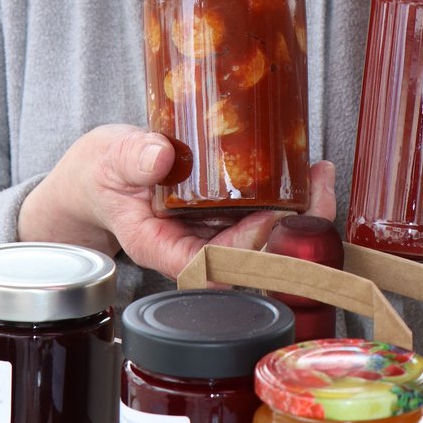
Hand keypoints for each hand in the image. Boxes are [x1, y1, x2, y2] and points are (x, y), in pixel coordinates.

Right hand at [18, 125, 336, 279]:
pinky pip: (263, 216)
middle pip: (248, 258)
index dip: (243, 251)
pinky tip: (308, 171)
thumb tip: (159, 156)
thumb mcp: (109, 160)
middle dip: (289, 234)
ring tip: (321, 176)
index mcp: (161, 247)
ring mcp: (213, 233)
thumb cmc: (101, 174)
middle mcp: (194, 247)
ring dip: (299, 216)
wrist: (101, 173)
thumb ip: (131, 159)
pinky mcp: (226, 215)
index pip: (208, 266)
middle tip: (316, 192)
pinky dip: (289, 199)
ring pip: (263, 240)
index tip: (268, 219)